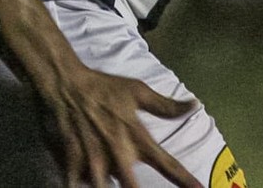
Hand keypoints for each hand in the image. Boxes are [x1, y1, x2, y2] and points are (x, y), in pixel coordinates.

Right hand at [39, 64, 202, 187]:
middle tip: (138, 184)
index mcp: (137, 137)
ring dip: (111, 186)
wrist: (67, 84)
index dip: (185, 180)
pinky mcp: (73, 165)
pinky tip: (87, 183)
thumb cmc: (105, 87)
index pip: (167, 164)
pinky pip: (76, 186)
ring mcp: (95, 163)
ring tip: (112, 180)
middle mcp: (118, 155)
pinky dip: (82, 185)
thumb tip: (194, 105)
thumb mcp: (138, 91)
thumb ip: (166, 106)